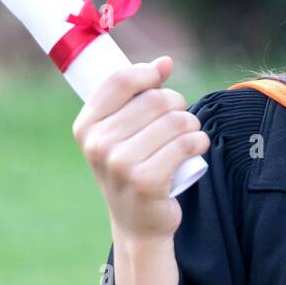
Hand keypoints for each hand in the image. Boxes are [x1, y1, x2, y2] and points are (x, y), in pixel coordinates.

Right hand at [72, 56, 207, 249]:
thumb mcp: (124, 131)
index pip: (119, 80)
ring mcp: (120, 164)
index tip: (160, 77)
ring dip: (191, 126)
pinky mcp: (146, 181)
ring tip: (187, 139)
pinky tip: (196, 148)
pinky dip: (199, 142)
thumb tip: (165, 61)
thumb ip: (139, 94)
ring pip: (175, 121)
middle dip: (177, 105)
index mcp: (86, 127)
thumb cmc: (134, 168)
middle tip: (178, 122)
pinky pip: (186, 144)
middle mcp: (98, 144)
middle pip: (154, 99)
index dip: (147, 73)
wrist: (138, 223)